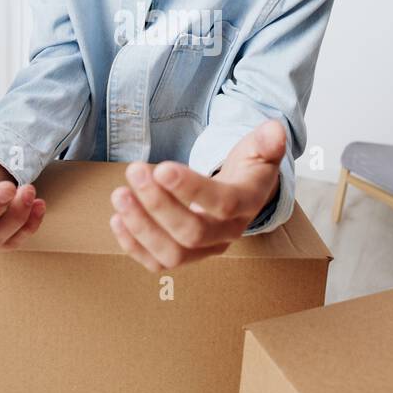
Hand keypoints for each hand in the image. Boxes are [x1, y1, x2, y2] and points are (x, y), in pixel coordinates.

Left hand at [109, 119, 284, 271]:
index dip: (190, 188)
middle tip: (134, 172)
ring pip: (172, 254)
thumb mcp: (260, 151)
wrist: (242, 195)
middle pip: (192, 233)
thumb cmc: (246, 171)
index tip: (161, 167)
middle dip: (158, 204)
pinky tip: (117, 219)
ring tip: (119, 195)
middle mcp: (226, 233)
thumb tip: (275, 129)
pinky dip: (133, 246)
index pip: (221, 203)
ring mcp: (204, 250)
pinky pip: (156, 263)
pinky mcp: (183, 256)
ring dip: (141, 227)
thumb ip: (266, 141)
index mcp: (246, 204)